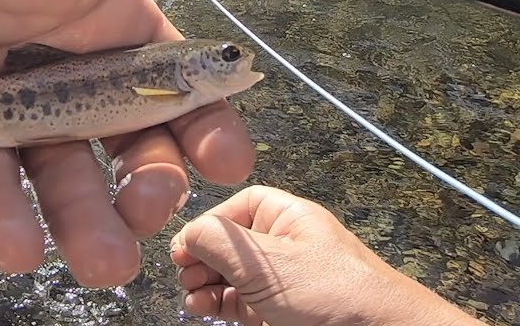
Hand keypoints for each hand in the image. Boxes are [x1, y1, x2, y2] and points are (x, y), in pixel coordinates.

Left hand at [0, 0, 254, 286]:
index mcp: (94, 3)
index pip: (166, 73)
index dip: (201, 118)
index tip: (225, 161)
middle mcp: (53, 54)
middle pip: (120, 134)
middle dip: (147, 177)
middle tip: (151, 209)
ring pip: (55, 170)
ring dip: (84, 218)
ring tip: (102, 264)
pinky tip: (16, 247)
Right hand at [170, 186, 487, 325]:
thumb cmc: (336, 293)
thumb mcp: (268, 261)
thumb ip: (221, 242)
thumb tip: (186, 235)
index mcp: (287, 216)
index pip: (237, 207)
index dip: (207, 223)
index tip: (182, 245)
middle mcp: (284, 244)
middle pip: (229, 243)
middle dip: (201, 258)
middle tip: (185, 274)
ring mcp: (283, 280)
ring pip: (231, 276)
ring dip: (205, 284)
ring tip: (192, 295)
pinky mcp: (281, 311)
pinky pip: (241, 301)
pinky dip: (219, 304)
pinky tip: (204, 308)